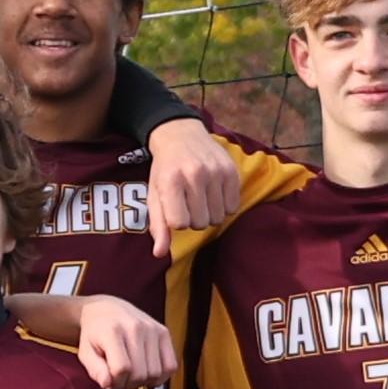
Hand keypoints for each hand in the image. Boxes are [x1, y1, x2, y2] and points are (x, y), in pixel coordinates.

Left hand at [68, 292, 175, 388]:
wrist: (108, 310)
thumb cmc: (95, 335)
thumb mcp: (86, 353)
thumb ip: (95, 370)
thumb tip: (109, 383)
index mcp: (112, 331)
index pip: (121, 369)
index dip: (115, 382)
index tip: (109, 380)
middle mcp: (135, 327)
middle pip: (140, 374)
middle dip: (128, 384)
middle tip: (119, 378)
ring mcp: (152, 329)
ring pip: (155, 373)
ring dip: (143, 381)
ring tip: (132, 373)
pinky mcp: (164, 332)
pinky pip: (170, 366)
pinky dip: (160, 376)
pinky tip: (147, 371)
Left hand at [143, 114, 233, 255]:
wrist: (180, 134)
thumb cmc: (164, 170)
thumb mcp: (154, 194)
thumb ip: (157, 225)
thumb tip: (159, 254)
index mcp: (171, 182)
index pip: (180, 223)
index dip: (178, 221)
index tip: (175, 209)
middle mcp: (195, 175)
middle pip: (201, 223)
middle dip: (194, 218)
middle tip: (188, 201)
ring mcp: (216, 172)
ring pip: (218, 218)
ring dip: (209, 213)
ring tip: (201, 197)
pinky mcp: (232, 171)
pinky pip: (233, 207)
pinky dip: (224, 205)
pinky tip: (214, 192)